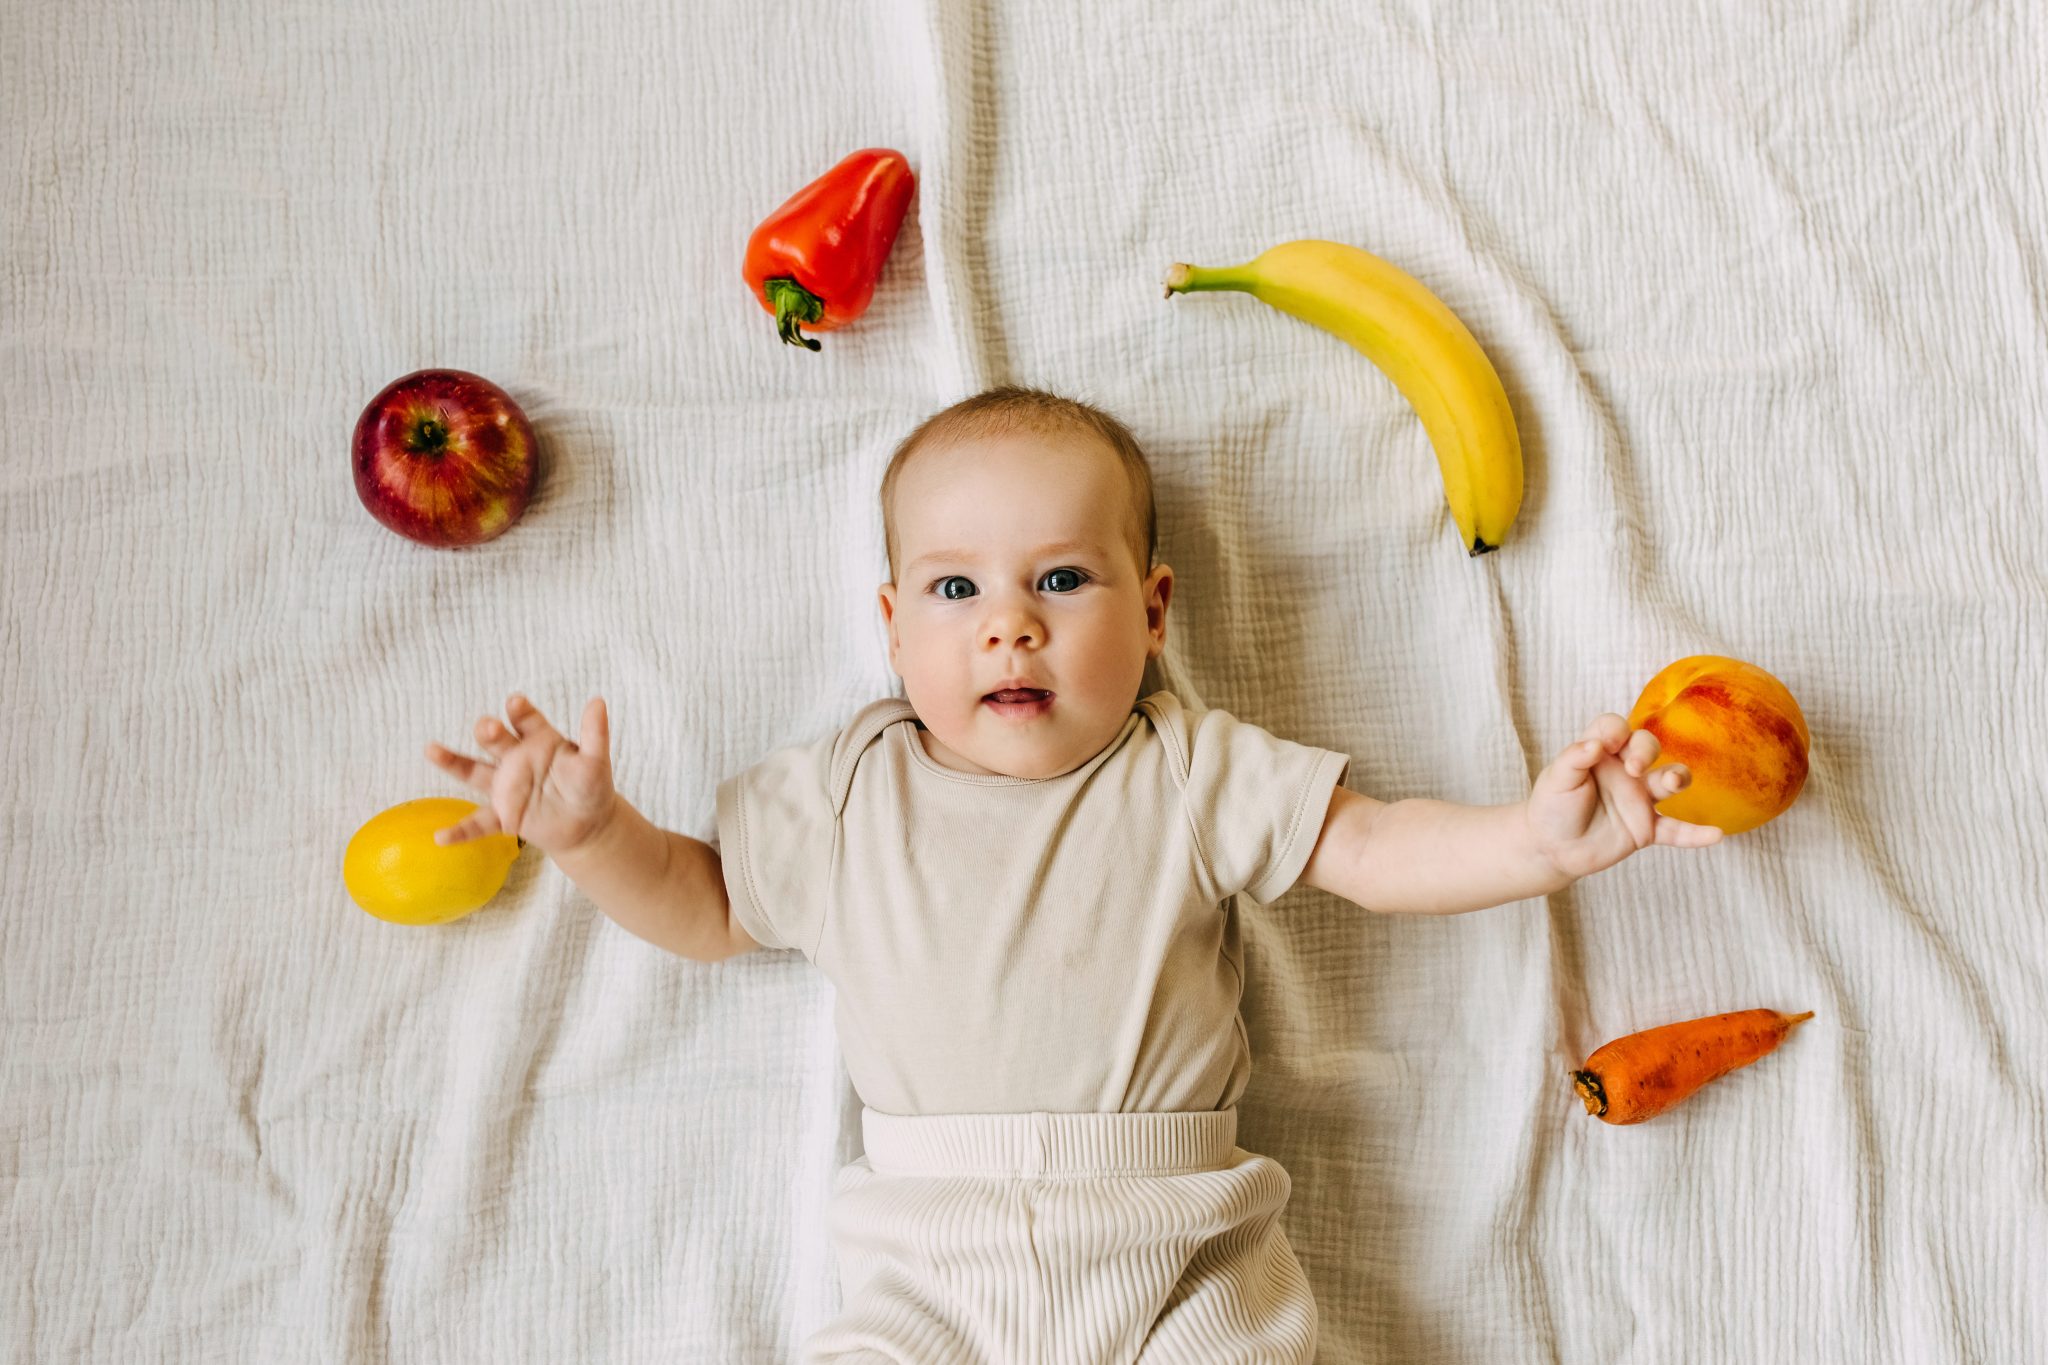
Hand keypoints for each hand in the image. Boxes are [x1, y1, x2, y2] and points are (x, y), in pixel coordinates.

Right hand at [424, 693, 618, 855]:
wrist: (587, 824)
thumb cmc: (590, 787)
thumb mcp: (596, 762)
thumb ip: (595, 734)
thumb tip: (598, 701)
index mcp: (539, 740)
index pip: (527, 721)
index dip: (520, 712)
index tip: (515, 703)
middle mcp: (517, 758)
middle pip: (497, 741)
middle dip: (490, 733)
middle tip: (487, 727)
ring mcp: (506, 786)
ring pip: (475, 772)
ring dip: (454, 762)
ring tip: (431, 749)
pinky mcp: (504, 815)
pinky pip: (479, 823)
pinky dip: (461, 831)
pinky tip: (441, 838)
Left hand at [1527, 713, 1721, 879]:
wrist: (1552, 848)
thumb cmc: (1552, 807)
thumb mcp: (1556, 779)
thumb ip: (1574, 758)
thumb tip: (1596, 743)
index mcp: (1600, 752)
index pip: (1616, 727)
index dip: (1615, 731)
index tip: (1605, 744)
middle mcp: (1625, 770)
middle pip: (1648, 745)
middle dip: (1645, 750)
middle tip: (1634, 768)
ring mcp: (1639, 798)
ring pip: (1670, 780)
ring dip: (1677, 777)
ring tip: (1672, 781)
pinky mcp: (1646, 828)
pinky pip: (1676, 830)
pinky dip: (1695, 834)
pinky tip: (1715, 835)